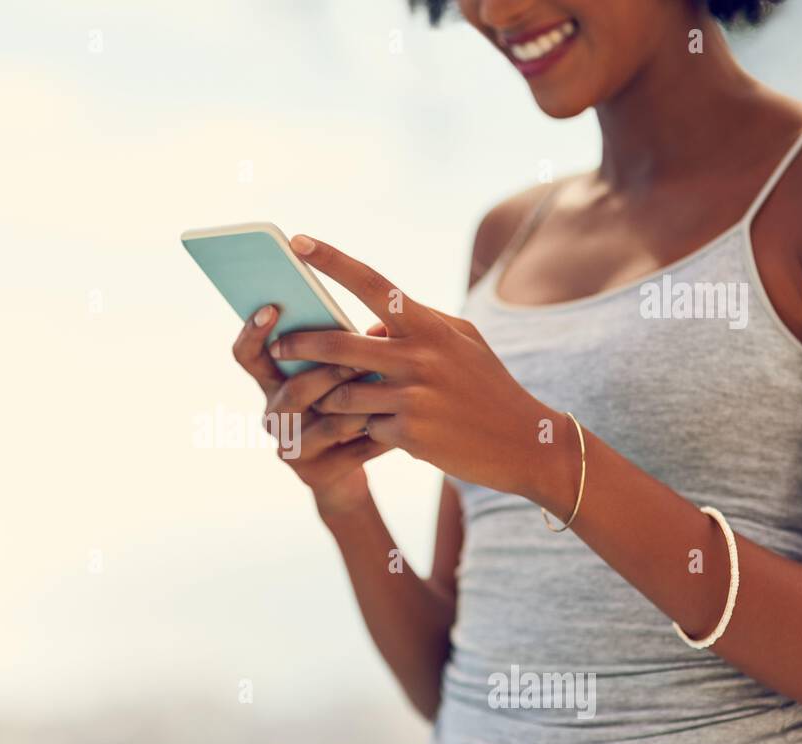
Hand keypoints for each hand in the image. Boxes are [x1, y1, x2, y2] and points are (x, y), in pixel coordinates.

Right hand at [231, 303, 391, 513]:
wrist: (344, 472)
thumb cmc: (344, 406)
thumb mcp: (330, 378)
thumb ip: (336, 351)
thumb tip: (369, 330)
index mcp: (271, 385)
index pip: (247, 356)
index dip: (252, 333)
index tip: (271, 308)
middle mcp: (272, 417)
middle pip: (293, 392)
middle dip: (330, 373)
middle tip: (362, 358)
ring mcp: (291, 450)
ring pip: (329, 422)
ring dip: (363, 404)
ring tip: (391, 389)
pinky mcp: (316, 475)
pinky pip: (354, 450)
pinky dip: (381, 434)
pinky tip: (405, 421)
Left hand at [268, 235, 571, 504]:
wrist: (523, 442)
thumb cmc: (486, 386)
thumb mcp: (460, 343)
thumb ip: (416, 327)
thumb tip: (369, 327)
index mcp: (430, 326)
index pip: (373, 284)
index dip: (331, 261)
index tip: (297, 242)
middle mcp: (420, 356)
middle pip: (339, 345)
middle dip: (301, 346)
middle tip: (279, 347)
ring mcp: (413, 396)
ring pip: (343, 393)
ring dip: (329, 398)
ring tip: (323, 401)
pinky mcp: (409, 433)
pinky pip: (364, 426)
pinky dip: (362, 429)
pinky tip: (370, 432)